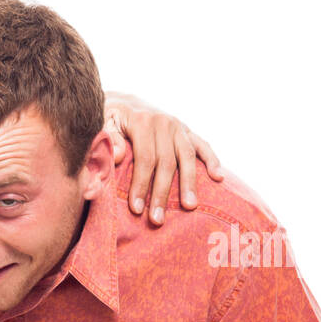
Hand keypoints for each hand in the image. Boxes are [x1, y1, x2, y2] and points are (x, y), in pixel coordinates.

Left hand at [104, 91, 223, 225]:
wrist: (122, 102)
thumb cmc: (108, 119)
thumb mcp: (102, 123)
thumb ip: (108, 138)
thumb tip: (119, 155)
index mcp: (142, 122)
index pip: (145, 158)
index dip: (141, 184)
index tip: (136, 209)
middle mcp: (164, 123)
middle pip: (167, 162)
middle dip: (161, 193)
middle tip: (157, 219)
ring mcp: (178, 127)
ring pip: (187, 157)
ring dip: (189, 183)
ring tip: (189, 207)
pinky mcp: (186, 131)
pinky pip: (202, 145)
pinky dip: (212, 160)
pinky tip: (218, 177)